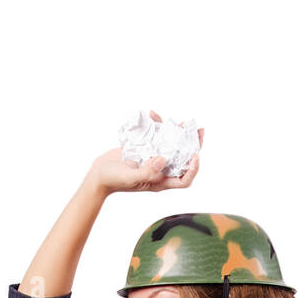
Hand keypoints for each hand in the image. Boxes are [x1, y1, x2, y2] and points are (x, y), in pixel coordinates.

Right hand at [85, 113, 203, 195]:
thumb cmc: (113, 180)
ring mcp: (152, 158)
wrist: (98, 173)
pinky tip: (152, 114)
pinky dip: (156, 126)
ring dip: (178, 134)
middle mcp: (160, 170)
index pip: (183, 179)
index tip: (195, 156)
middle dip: (192, 146)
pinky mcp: (144, 148)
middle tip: (199, 131)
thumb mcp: (130, 178)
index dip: (192, 169)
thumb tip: (163, 159)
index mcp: (160, 182)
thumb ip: (147, 171)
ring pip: (171, 146)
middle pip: (182, 160)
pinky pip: (155, 137)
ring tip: (183, 123)